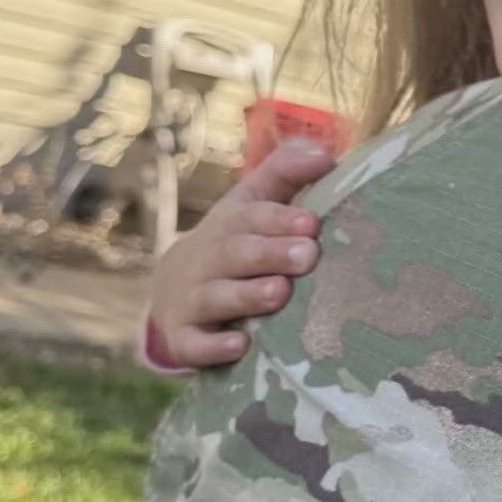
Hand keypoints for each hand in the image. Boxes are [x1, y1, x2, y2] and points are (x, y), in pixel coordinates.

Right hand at [145, 139, 334, 366]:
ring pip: (216, 297)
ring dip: (247, 295)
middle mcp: (209, 259)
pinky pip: (194, 344)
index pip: (252, 216)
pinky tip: (238, 346)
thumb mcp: (256, 201)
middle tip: (308, 255)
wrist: (175, 288)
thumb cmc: (239, 240)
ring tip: (279, 293)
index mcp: (231, 223)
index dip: (280, 219)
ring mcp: (194, 300)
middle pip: (236, 253)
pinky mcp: (185, 339)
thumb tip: (325, 154)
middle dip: (271, 254)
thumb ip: (287, 173)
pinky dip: (212, 347)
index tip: (312, 223)